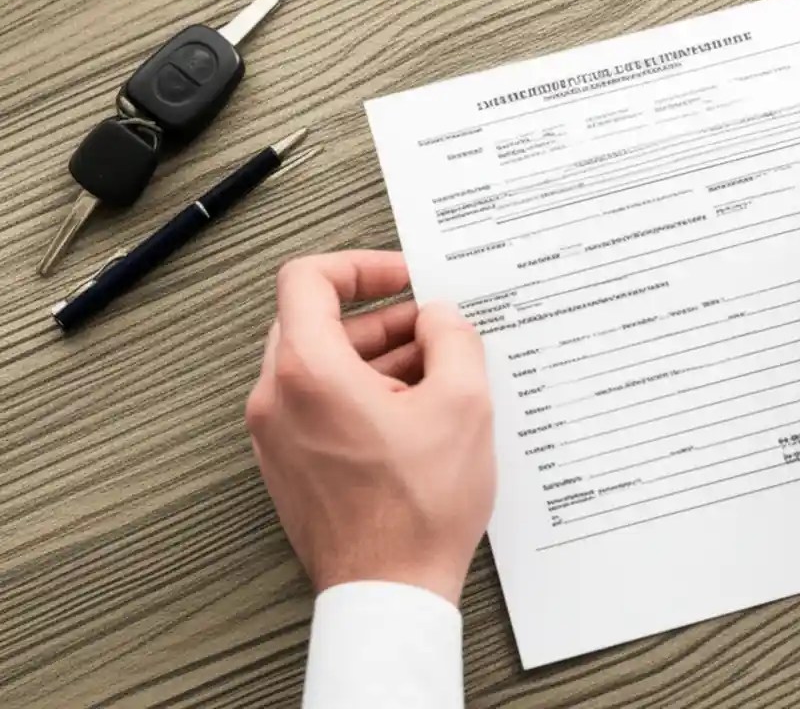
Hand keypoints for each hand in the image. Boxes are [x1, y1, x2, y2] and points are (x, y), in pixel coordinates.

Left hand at [245, 250, 495, 604]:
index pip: (308, 279)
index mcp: (308, 372)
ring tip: (437, 378)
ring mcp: (276, 436)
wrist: (389, 591)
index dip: (362, 266)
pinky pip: (319, 406)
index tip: (404, 279)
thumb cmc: (419, 509)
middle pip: (317, 323)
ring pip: (321, 366)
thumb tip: (439, 317)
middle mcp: (276, 399)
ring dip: (376, 358)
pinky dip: (361, 395)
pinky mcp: (288, 465)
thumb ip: (453, 337)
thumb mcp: (464, 404)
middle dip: (381, 319)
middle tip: (433, 331)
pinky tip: (415, 417)